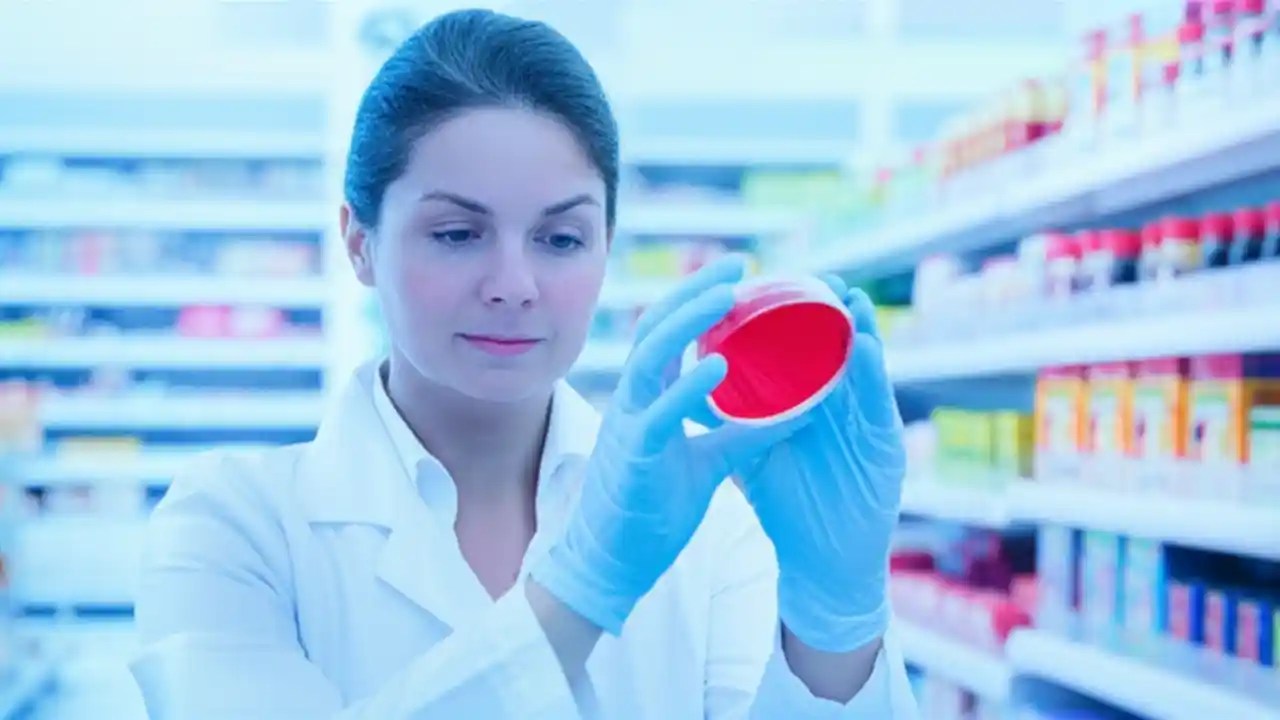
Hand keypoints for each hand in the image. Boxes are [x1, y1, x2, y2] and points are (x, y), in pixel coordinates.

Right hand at [530, 257, 800, 634]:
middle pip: (657, 327)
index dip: (698, 297)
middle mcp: (634, 401)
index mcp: (648, 399)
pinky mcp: (636, 456)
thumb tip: (790, 413)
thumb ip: (738, 434)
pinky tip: (717, 365)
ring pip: (651, 355)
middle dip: (696, 291)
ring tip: (727, 295)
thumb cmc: (652, 509)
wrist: (611, 563)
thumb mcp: (706, 463)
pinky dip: (687, 386)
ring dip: (688, 321)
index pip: (668, 331)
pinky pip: (659, 413)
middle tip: (740, 265)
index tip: (739, 273)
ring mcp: (630, 425)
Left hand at [736, 279, 905, 652]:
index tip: (780, 285)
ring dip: (860, 329)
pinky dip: (874, 374)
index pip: (805, 352)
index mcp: (809, 406)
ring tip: (848, 298)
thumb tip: (689, 392)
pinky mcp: (885, 449)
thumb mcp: (753, 456)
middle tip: (822, 279)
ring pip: (864, 368)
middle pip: (839, 351)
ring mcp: (865, 426)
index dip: (795, 320)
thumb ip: (730, 424)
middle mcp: (840, 409)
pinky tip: (866, 346)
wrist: (822, 564)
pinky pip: (879, 405)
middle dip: (833, 312)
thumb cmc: (789, 507)